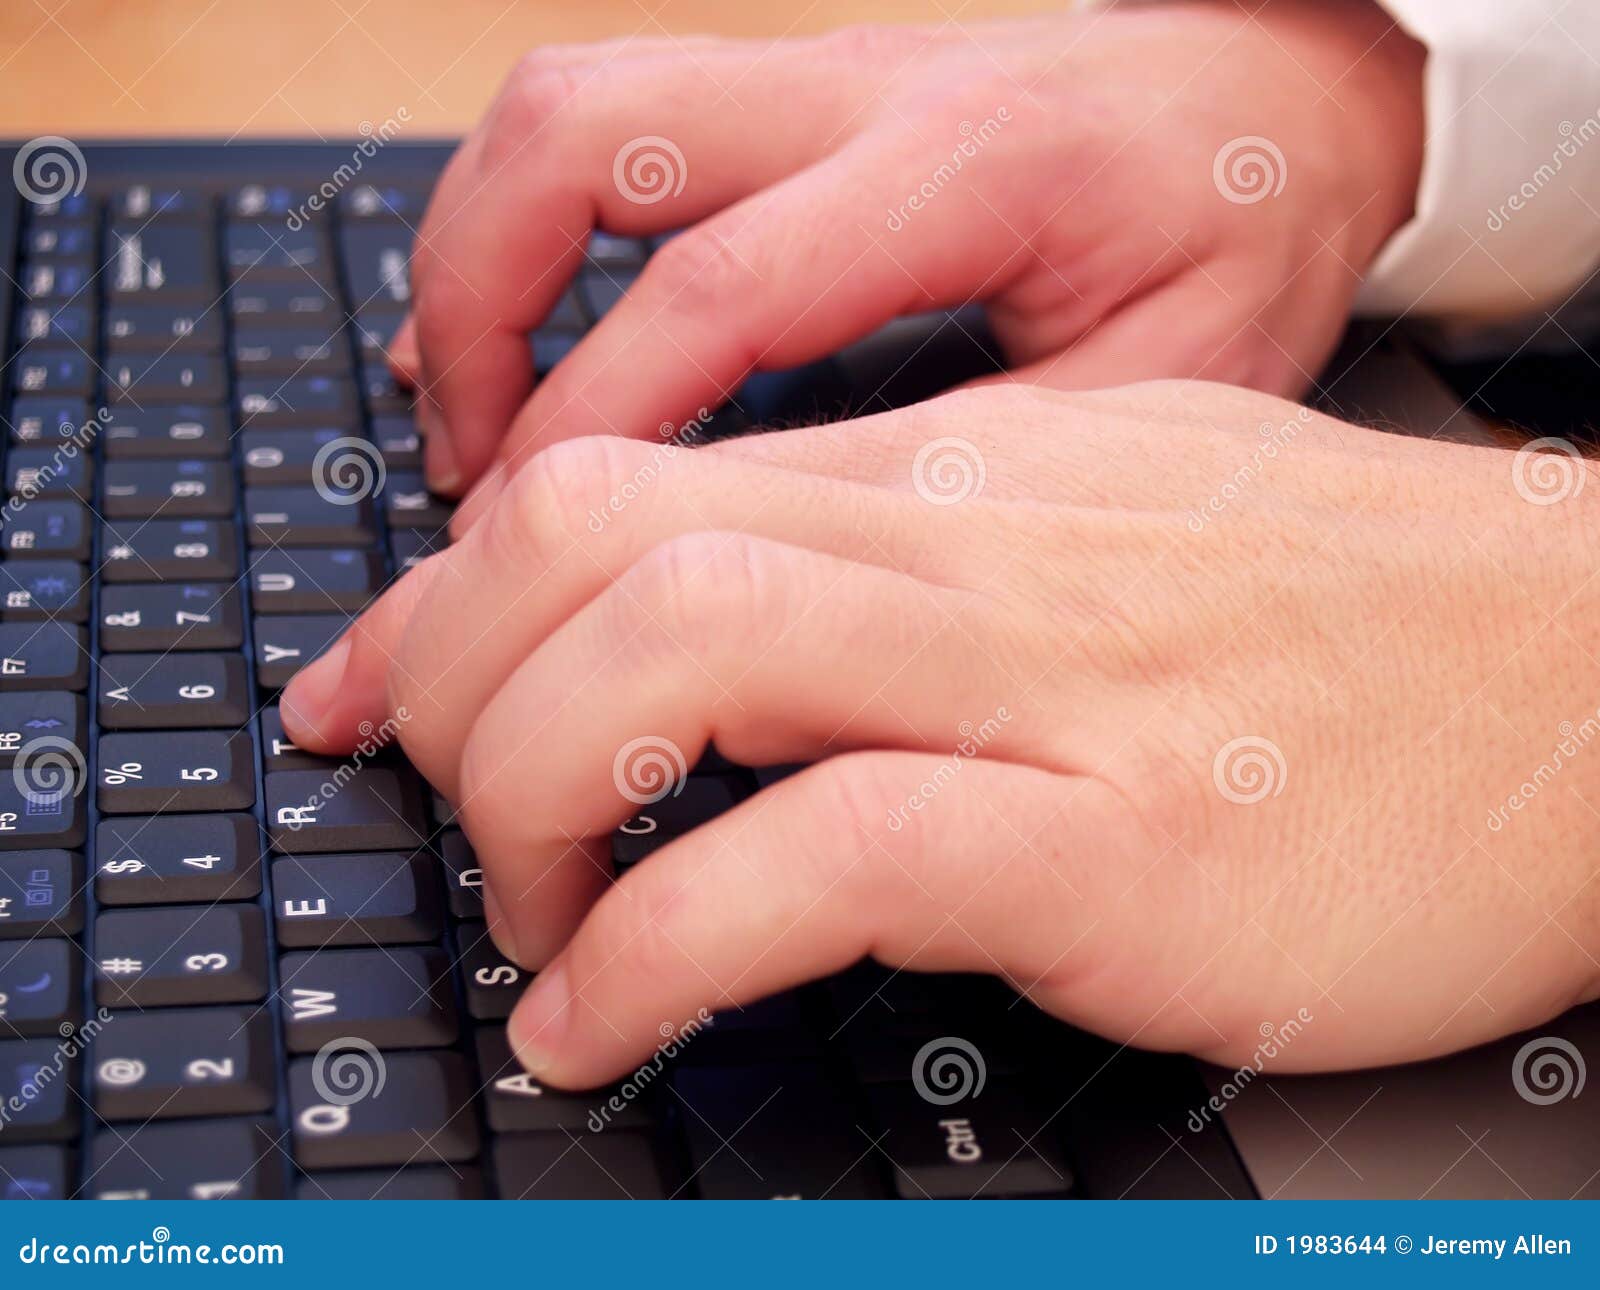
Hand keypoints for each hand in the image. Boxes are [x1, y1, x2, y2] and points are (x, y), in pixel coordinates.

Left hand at [282, 382, 1599, 1087]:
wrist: (1583, 679)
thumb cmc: (1340, 612)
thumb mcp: (1095, 521)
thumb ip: (895, 555)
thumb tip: (718, 607)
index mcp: (945, 472)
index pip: (610, 479)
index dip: (441, 593)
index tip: (376, 698)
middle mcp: (964, 540)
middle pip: (588, 535)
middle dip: (453, 683)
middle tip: (459, 815)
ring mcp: (1039, 678)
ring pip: (675, 650)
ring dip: (533, 797)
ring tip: (539, 925)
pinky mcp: (1115, 837)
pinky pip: (821, 851)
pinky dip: (662, 943)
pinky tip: (612, 1016)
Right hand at [393, 0, 1422, 506]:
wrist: (1279, 97)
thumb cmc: (1236, 233)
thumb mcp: (1160, 387)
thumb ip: (988, 462)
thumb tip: (809, 555)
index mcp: (966, 171)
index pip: (714, 289)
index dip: (591, 424)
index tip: (526, 543)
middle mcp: (864, 92)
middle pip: (577, 133)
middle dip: (475, 308)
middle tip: (470, 476)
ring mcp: (816, 74)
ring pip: (566, 108)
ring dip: (479, 262)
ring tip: (476, 423)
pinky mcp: (796, 93)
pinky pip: (607, 126)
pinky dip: (529, 236)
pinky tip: (532, 347)